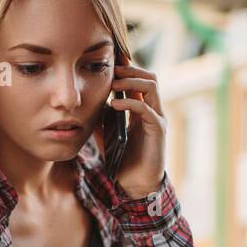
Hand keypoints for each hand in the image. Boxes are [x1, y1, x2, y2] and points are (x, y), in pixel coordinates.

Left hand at [109, 62, 166, 198]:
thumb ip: (101, 120)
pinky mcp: (157, 129)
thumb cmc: (124, 162)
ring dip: (131, 81)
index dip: (127, 70)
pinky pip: (146, 108)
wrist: (136, 184)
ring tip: (113, 85)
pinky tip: (114, 105)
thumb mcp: (107, 136)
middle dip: (131, 70)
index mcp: (143, 111)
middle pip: (149, 77)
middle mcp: (153, 111)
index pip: (139, 81)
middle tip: (112, 70)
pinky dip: (130, 102)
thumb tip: (89, 105)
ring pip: (152, 86)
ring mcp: (157, 118)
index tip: (110, 62)